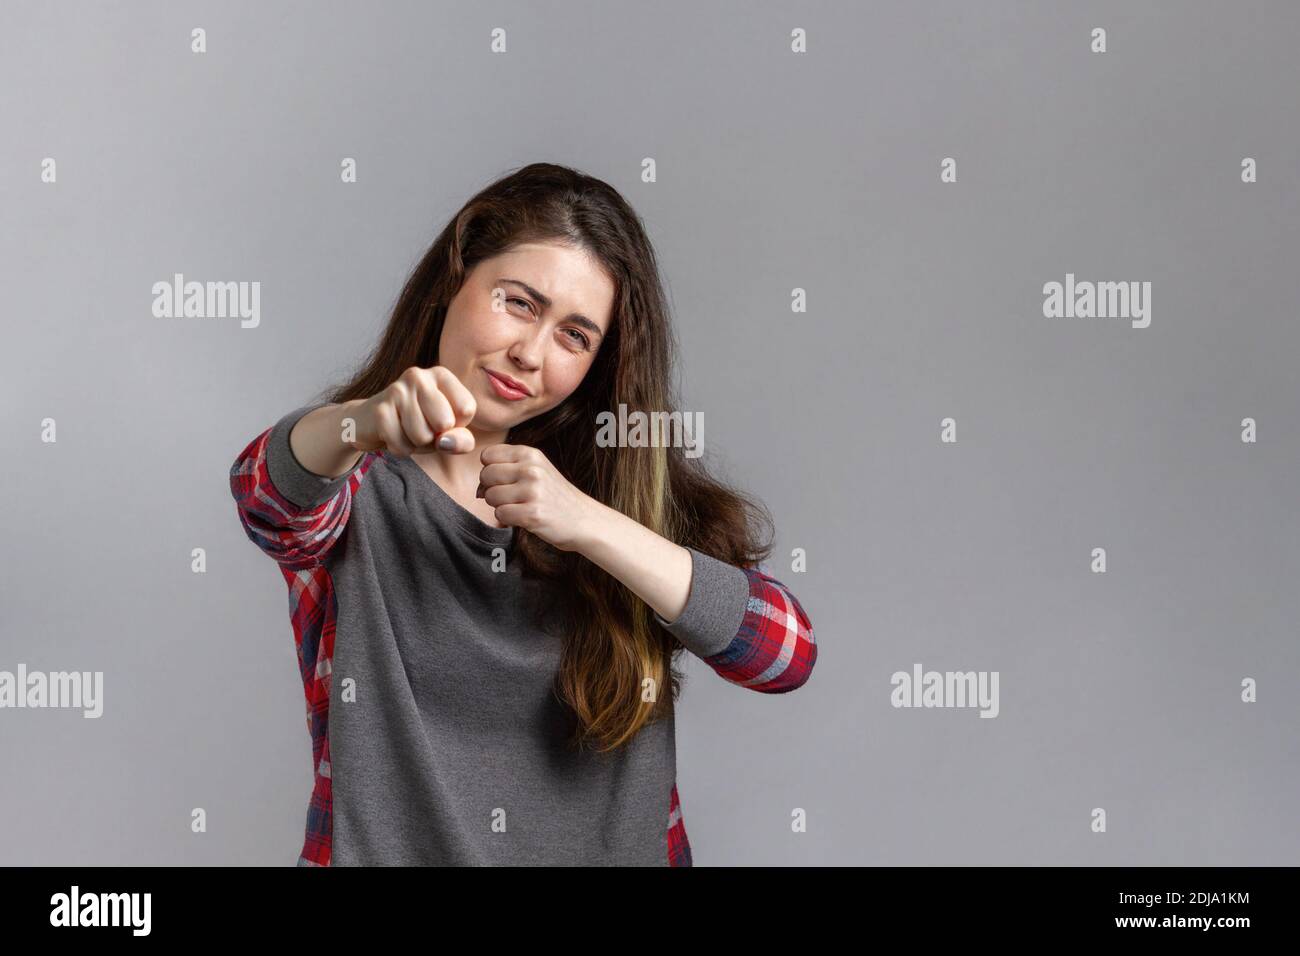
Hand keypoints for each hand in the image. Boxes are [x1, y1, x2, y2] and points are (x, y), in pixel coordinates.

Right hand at [348, 366, 477, 455]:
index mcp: (441, 375)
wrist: (370, 421)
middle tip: (422, 427)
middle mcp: (419, 376)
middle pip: (445, 423)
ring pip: (423, 436)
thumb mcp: (448, 430)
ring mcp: (396, 391)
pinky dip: (400, 448)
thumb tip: (446, 441)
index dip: (457, 425)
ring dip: (416, 444)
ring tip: (407, 430)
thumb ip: (462, 439)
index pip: (466, 409)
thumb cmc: (418, 424)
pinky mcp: (380, 410)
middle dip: (435, 437)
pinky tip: (393, 434)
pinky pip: (402, 445)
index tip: (442, 419)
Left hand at [476, 444, 602, 551]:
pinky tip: (523, 517)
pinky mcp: (532, 514)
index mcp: (530, 454)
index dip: (489, 470)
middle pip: (485, 475)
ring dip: (499, 506)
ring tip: (519, 507)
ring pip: (490, 496)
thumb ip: (507, 468)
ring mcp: (532, 491)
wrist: (583, 519)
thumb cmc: (554, 496)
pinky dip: (507, 519)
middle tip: (510, 497)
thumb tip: (478, 488)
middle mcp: (531, 469)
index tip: (504, 480)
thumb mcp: (536, 469)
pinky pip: (500, 514)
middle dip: (491, 489)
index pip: (487, 455)